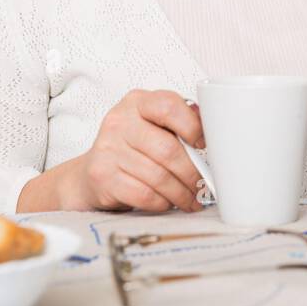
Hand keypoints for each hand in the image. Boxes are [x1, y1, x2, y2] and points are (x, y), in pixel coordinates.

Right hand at [59, 90, 205, 211]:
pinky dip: (162, 202)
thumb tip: (214, 132)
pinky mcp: (102, 177)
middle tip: (204, 186)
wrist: (92, 171)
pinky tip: (168, 202)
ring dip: (181, 193)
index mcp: (137, 102)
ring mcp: (108, 149)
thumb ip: (181, 121)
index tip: (204, 145)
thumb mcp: (154, 124)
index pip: (169, 107)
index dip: (193, 127)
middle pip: (168, 150)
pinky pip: (144, 195)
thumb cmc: (134, 146)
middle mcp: (119, 122)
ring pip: (158, 177)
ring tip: (192, 200)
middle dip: (192, 173)